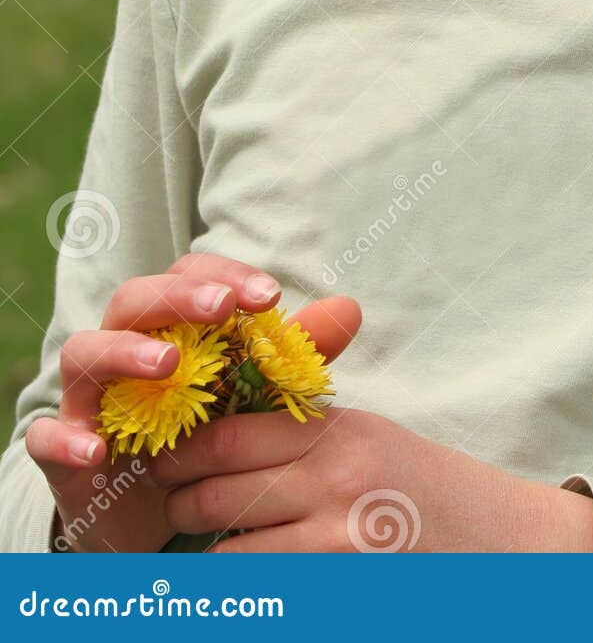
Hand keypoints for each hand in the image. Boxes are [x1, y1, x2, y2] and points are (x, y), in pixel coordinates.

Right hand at [24, 251, 360, 553]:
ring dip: (124, 352)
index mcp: (171, 322)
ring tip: (167, 368)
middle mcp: (125, 345)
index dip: (226, 276)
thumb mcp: (260, 396)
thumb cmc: (212, 434)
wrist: (161, 514)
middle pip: (136, 297)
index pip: (189, 274)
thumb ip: (298, 354)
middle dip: (180, 297)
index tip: (271, 296)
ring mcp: (88, 394)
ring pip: (86, 350)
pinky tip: (97, 451)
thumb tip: (351, 307)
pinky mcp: (63, 449)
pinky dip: (64, 438)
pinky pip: (46, 435)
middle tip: (223, 309)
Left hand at [146, 406, 592, 552]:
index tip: (162, 457)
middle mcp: (334, 478)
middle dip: (180, 501)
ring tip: (196, 551)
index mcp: (336, 430)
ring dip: (205, 556)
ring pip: (230, 550)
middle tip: (171, 504)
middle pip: (218, 490)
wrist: (495, 540)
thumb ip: (301, 432)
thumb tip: (219, 431)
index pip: (229, 435)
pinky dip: (241, 590)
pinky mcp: (340, 583)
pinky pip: (264, 590)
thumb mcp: (365, 437)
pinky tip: (238, 585)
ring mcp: (337, 538)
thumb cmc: (420, 487)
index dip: (182, 449)